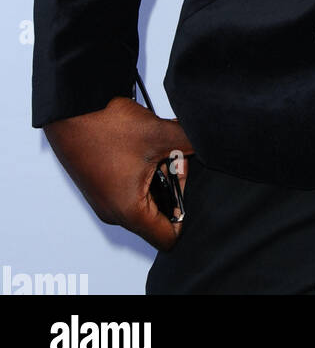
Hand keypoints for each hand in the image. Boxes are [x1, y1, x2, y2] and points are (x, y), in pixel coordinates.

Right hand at [43, 96, 193, 250]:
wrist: (72, 109)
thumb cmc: (105, 127)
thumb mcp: (160, 134)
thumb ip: (192, 143)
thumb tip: (210, 144)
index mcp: (129, 211)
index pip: (168, 238)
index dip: (184, 210)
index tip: (182, 180)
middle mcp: (114, 212)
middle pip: (158, 216)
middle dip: (173, 185)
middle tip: (172, 155)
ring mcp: (105, 200)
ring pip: (145, 199)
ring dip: (158, 175)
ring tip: (158, 148)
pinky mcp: (100, 186)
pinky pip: (130, 189)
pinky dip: (143, 171)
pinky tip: (144, 147)